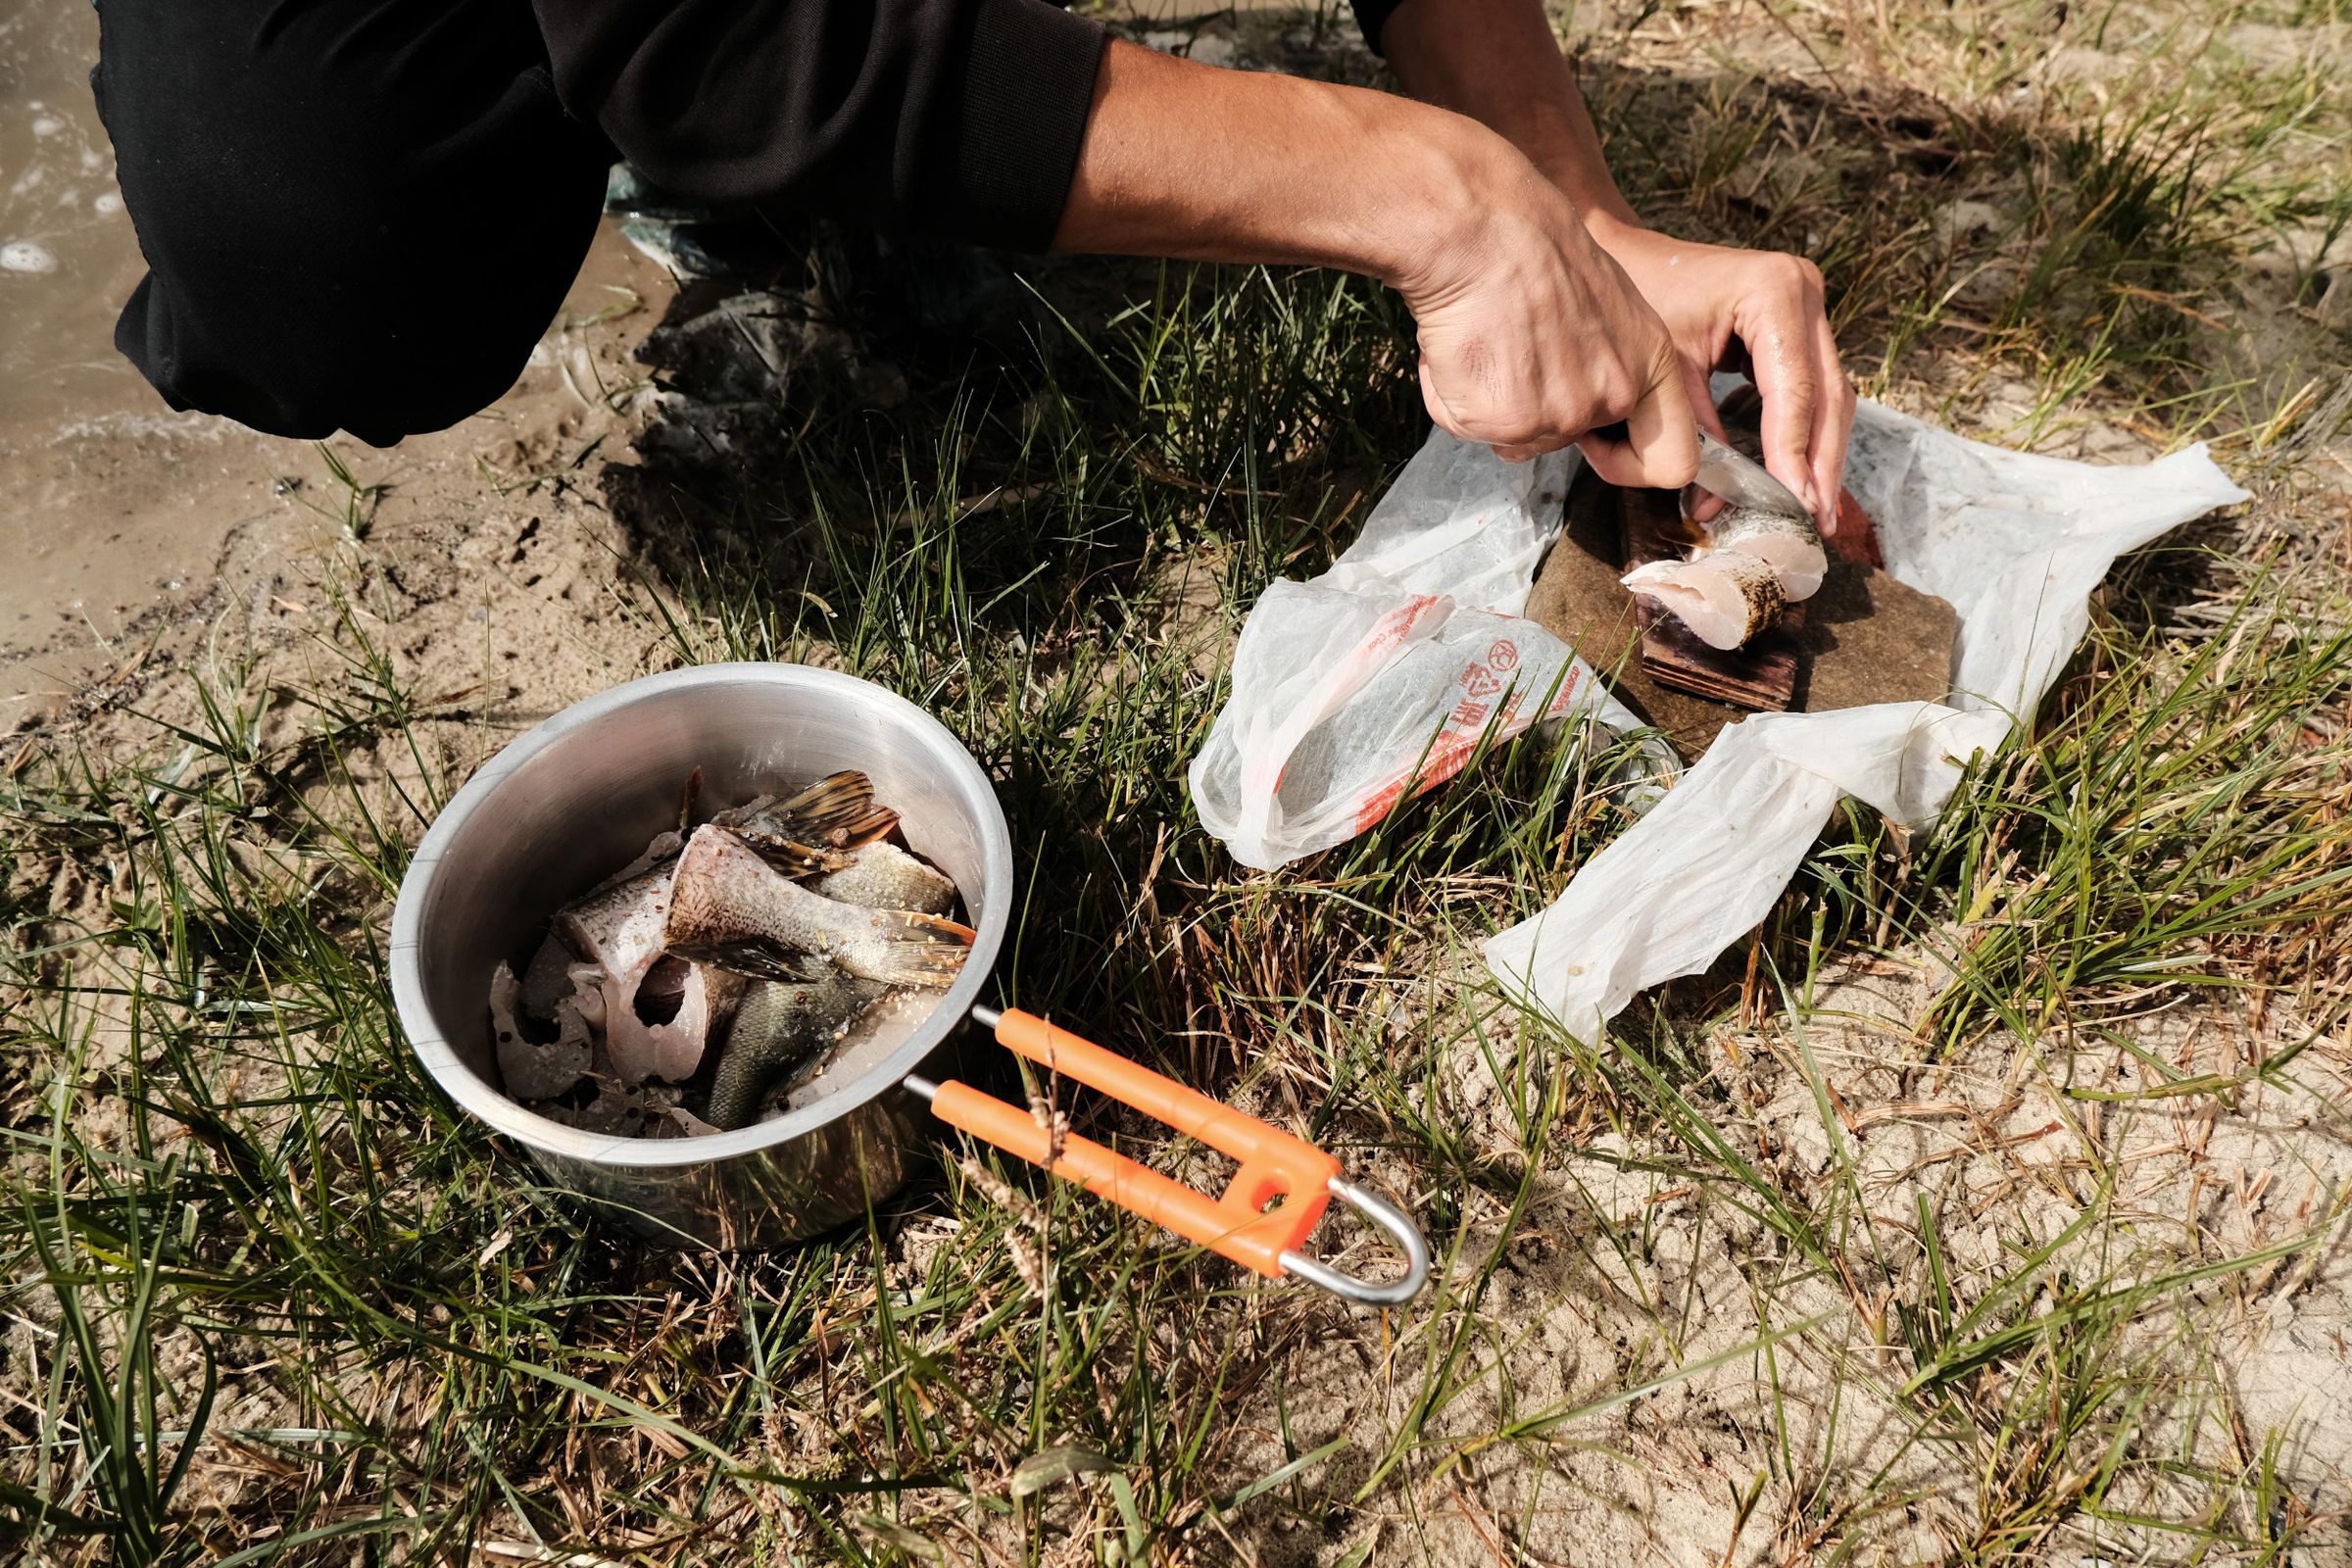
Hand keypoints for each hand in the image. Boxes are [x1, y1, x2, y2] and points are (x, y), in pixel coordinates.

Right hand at [1390, 149, 1699, 486]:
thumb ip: (1606, 361)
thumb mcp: (1606, 304)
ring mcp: (1560, 415)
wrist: (1482, 229)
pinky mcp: (1506, 422)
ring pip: (1520, 439)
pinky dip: (1452, 394)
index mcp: (1650, 364)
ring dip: (1494, 402)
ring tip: (1489, 340)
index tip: (1603, 442)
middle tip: (1519, 362)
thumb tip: (1577, 396)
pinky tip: (1459, 347)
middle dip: (1540, 417)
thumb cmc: (1534, 247)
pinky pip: (1470, 429)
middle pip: (1576, 446)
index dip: (1634, 461)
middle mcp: (1612, 396)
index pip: (1676, 462)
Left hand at [1589, 219, 1855, 528]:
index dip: (1793, 453)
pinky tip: (1802, 479)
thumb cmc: (1639, 302)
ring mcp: (1808, 305)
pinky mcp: (1800, 324)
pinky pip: (1814, 389)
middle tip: (1817, 520)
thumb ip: (1694, 434)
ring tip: (1815, 512)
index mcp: (1772, 292)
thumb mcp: (1664, 371)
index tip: (1794, 503)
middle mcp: (1804, 291)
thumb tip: (1716, 504)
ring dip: (1822, 456)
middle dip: (1821, 463)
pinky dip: (1808, 435)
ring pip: (1830, 395)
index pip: (1793, 390)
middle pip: (1828, 394)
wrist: (1631, 257)